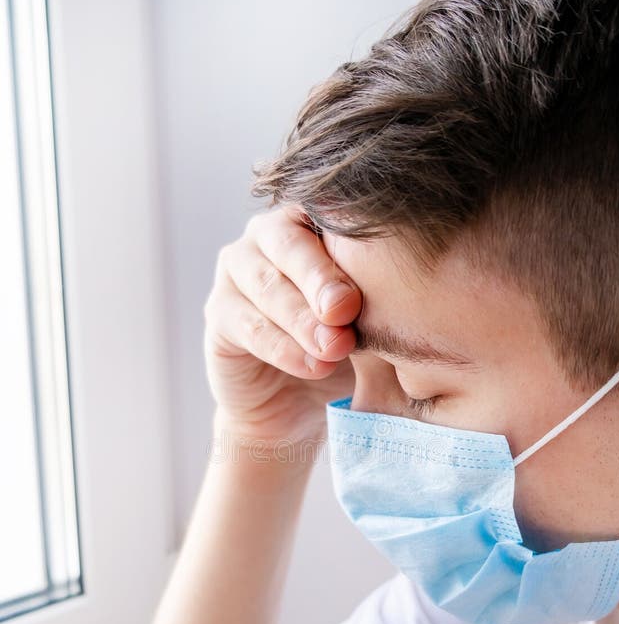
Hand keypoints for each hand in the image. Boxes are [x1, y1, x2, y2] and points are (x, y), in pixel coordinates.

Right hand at [203, 205, 361, 446]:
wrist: (297, 406)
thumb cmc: (344, 351)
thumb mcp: (368, 325)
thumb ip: (374, 306)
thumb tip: (394, 299)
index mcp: (312, 222)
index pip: (326, 217)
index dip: (346, 250)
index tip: (367, 288)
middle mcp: (268, 235)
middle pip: (289, 243)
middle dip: (320, 280)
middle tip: (345, 312)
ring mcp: (236, 270)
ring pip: (267, 285)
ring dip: (302, 319)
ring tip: (335, 348)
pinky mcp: (218, 311)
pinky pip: (249, 325)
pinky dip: (283, 348)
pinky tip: (312, 367)